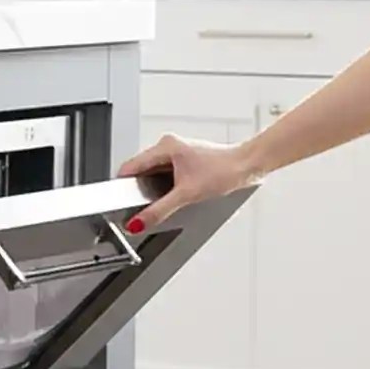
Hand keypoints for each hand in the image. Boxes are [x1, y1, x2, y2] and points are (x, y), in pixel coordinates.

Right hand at [117, 134, 259, 233]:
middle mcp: (168, 146)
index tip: (121, 203)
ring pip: (153, 174)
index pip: (129, 167)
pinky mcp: (184, 160)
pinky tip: (179, 193)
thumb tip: (138, 222)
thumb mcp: (187, 195)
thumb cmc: (224, 171)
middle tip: (147, 206)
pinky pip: (165, 174)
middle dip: (141, 190)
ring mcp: (176, 152)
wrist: (248, 166)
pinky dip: (166, 187)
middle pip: (140, 172)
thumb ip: (158, 211)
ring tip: (171, 197)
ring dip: (155, 189)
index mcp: (164, 146)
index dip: (123, 187)